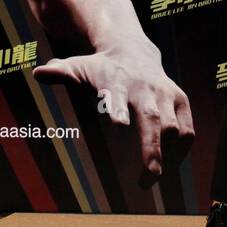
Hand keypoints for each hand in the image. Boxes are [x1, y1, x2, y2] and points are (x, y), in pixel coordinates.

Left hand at [33, 49, 194, 185]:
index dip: (118, 109)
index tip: (118, 125)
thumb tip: (38, 72)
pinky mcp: (179, 100)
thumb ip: (60, 73)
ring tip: (153, 177)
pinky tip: (170, 165)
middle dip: (152, 148)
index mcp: (116, 82)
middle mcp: (144, 87)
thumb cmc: (100, 67)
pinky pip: (187, 129)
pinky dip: (182, 150)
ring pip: (173, 128)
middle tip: (148, 177)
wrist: (131, 48)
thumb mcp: (78, 67)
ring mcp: (164, 94)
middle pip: (151, 119)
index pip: (118, 97)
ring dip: (167, 155)